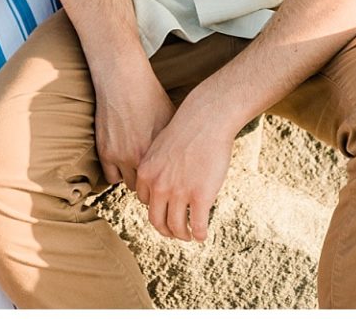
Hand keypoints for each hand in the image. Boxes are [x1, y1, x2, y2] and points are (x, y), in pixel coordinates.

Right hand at [92, 68, 174, 190]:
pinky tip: (125, 167)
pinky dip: (118, 174)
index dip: (169, 183)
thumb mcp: (170, 118)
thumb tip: (186, 157)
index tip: (171, 181)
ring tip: (142, 173)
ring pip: (130, 184)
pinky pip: (111, 177)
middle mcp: (139, 157)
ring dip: (136, 180)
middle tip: (157, 181)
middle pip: (149, 188)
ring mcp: (120, 156)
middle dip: (153, 186)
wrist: (124, 83)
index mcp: (159, 150)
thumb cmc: (151, 97)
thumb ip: (174, 142)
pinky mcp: (105, 152)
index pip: (166, 181)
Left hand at [134, 103, 236, 242]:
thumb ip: (158, 164)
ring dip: (182, 235)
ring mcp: (180, 193)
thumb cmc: (189, 126)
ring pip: (176, 227)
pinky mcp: (201, 196)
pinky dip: (199, 233)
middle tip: (175, 232)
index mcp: (147, 174)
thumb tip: (164, 175)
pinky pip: (197, 224)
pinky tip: (203, 235)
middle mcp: (159, 187)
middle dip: (166, 230)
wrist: (208, 119)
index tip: (166, 211)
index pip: (146, 202)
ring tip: (190, 236)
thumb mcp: (161, 145)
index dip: (157, 209)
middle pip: (157, 220)